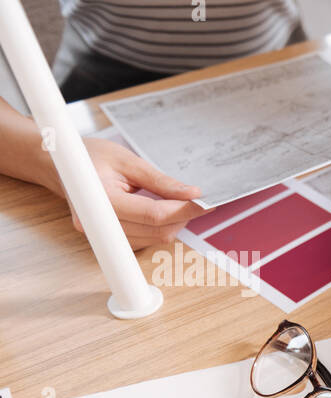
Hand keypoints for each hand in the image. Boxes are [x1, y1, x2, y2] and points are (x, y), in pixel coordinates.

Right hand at [65, 138, 205, 247]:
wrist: (58, 166)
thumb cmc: (88, 157)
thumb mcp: (126, 159)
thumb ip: (160, 180)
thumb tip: (191, 194)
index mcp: (102, 201)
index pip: (153, 214)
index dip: (184, 210)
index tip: (205, 202)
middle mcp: (100, 225)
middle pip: (157, 231)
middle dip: (182, 217)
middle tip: (197, 201)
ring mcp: (103, 236)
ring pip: (154, 239)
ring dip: (173, 224)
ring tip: (178, 202)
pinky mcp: (110, 239)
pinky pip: (145, 239)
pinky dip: (160, 227)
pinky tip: (162, 210)